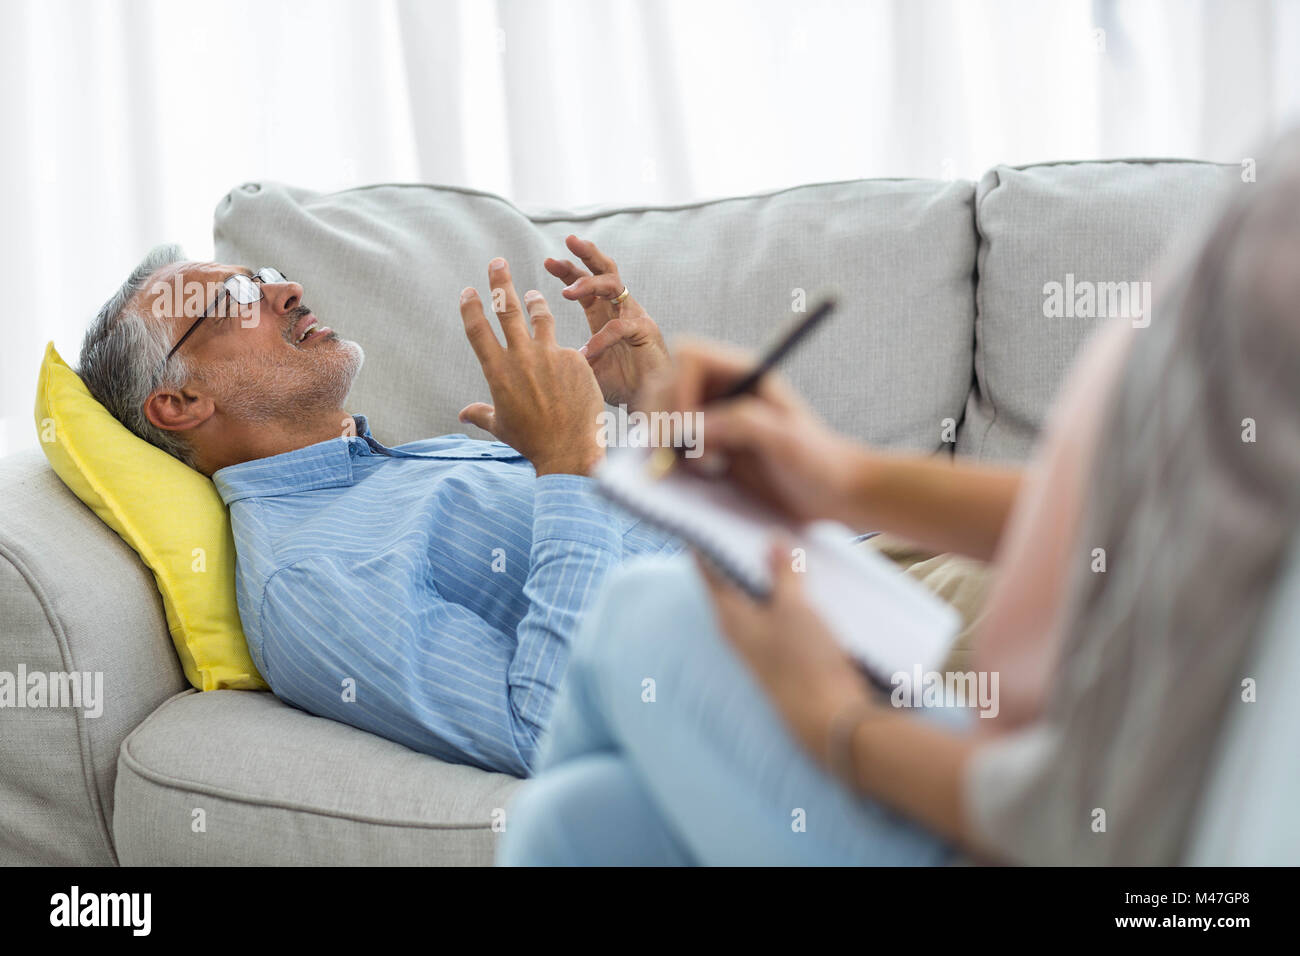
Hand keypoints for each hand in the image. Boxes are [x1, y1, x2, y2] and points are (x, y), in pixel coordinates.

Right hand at [457, 258, 605, 475]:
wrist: (569, 450)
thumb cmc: (532, 441)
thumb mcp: (501, 426)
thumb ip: (480, 414)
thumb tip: (462, 415)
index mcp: (497, 370)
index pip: (477, 329)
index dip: (471, 307)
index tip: (469, 290)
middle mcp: (521, 357)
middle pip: (507, 308)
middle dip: (501, 282)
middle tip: (498, 262)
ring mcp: (550, 355)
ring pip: (541, 318)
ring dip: (535, 303)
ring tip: (533, 296)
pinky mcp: (575, 359)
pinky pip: (567, 349)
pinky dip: (563, 355)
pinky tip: (567, 370)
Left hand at [544, 235, 668, 407]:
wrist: (647, 402)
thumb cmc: (619, 384)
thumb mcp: (586, 365)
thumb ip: (568, 355)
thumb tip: (539, 354)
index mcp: (603, 312)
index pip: (585, 282)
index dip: (568, 270)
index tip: (548, 261)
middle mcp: (620, 308)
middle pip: (605, 269)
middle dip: (587, 253)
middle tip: (569, 241)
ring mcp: (635, 316)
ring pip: (614, 285)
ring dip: (590, 283)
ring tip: (567, 292)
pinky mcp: (646, 331)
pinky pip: (620, 326)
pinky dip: (601, 338)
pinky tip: (587, 351)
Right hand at [641, 338, 866, 522]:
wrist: (831, 494)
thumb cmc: (818, 462)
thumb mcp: (786, 440)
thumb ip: (740, 424)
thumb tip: (688, 428)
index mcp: (743, 372)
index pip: (690, 358)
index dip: (679, 388)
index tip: (687, 427)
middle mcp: (721, 389)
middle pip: (664, 383)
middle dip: (662, 419)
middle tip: (674, 455)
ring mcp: (710, 418)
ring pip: (660, 415)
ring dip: (664, 441)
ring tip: (704, 468)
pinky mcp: (705, 448)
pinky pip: (668, 445)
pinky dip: (669, 460)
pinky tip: (701, 476)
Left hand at [698, 539, 876, 769]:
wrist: (828, 717)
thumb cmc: (804, 660)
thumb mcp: (794, 608)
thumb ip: (782, 573)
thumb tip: (771, 542)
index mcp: (728, 615)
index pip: (707, 570)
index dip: (705, 542)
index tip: (707, 513)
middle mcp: (737, 630)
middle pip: (728, 582)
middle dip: (734, 552)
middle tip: (745, 517)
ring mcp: (758, 643)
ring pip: (751, 597)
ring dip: (760, 572)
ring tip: (774, 540)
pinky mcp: (780, 654)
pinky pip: (772, 612)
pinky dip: (778, 592)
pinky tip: (797, 580)